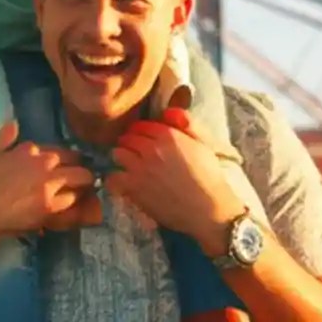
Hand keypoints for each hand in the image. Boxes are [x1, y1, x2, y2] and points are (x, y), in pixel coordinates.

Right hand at [0, 121, 95, 238]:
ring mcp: (50, 185)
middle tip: (84, 176)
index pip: (59, 149)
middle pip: (76, 161)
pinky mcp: (51, 206)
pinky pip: (73, 201)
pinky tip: (77, 205)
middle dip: (82, 167)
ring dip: (84, 184)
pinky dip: (76, 201)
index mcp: (30, 150)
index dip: (66, 157)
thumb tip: (15, 123)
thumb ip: (3, 138)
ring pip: (80, 179)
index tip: (69, 163)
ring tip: (85, 190)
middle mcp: (44, 163)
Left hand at [106, 109, 245, 249]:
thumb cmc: (209, 176)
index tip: (144, 139)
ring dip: (122, 157)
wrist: (208, 210)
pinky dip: (116, 178)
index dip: (141, 132)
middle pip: (127, 137)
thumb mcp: (204, 143)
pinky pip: (113, 177)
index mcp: (167, 135)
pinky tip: (125, 182)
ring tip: (130, 166)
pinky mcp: (133, 188)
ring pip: (117, 153)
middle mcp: (150, 148)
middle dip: (130, 143)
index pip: (140, 125)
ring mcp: (139, 168)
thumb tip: (168, 111)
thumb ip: (187, 123)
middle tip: (136, 153)